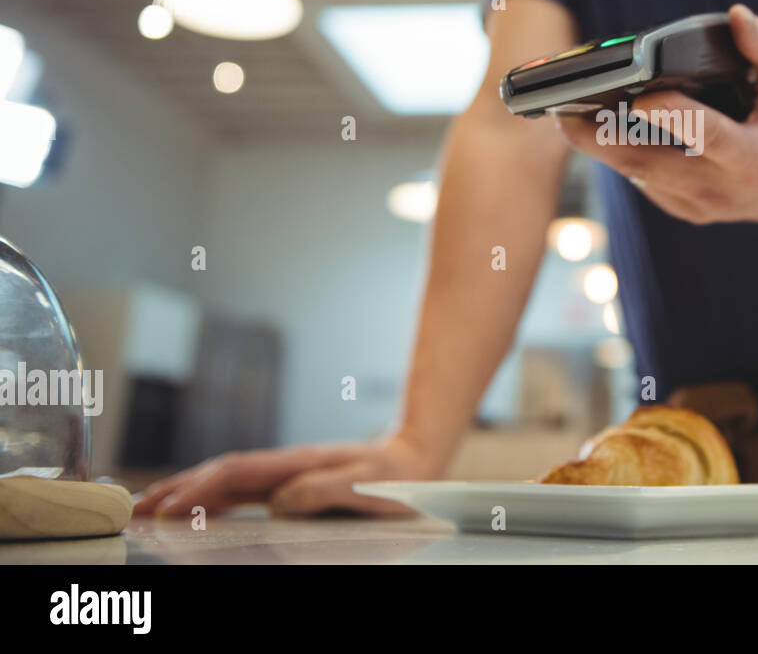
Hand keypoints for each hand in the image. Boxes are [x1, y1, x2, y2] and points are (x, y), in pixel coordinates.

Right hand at [131, 431, 433, 517]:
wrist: (412, 459)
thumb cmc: (393, 478)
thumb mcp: (366, 485)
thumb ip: (325, 491)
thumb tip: (281, 502)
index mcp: (298, 462)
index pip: (238, 474)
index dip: (201, 490)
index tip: (170, 509)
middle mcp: (284, 464)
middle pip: (220, 472)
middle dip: (177, 489)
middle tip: (136, 509)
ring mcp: (283, 471)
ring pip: (225, 478)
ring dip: (186, 490)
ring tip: (148, 507)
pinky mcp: (286, 481)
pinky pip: (240, 488)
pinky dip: (209, 494)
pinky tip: (192, 506)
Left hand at [556, 5, 757, 226]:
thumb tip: (737, 15)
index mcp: (751, 158)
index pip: (707, 135)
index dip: (673, 115)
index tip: (640, 94)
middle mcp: (718, 189)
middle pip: (648, 161)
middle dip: (601, 133)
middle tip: (563, 101)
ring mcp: (694, 205)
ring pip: (633, 171)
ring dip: (598, 139)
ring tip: (566, 104)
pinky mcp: (676, 209)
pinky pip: (638, 176)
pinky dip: (617, 148)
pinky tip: (598, 121)